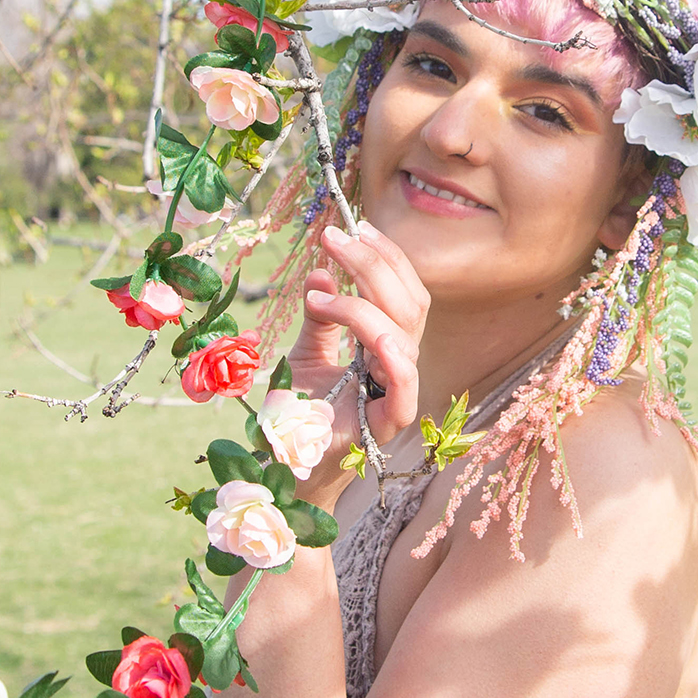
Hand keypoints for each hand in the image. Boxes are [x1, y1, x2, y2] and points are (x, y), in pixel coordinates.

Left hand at [286, 219, 428, 505]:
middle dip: (373, 261)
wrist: (286, 472)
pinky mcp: (390, 422)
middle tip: (332, 237)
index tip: (351, 226)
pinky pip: (404, 377)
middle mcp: (401, 366)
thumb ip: (320, 316)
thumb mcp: (305, 353)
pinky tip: (336, 309)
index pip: (405, 291)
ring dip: (363, 294)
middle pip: (410, 301)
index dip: (386, 255)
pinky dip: (379, 339)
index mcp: (388, 347)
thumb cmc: (300, 417)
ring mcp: (400, 394)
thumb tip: (320, 270)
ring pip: (404, 329)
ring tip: (318, 284)